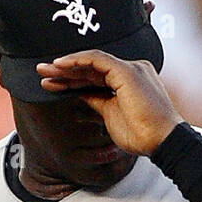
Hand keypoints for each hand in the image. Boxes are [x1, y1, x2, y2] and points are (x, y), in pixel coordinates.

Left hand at [35, 51, 181, 155]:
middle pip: (91, 68)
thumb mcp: (110, 115)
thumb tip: (80, 94)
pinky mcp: (127, 71)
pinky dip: (78, 61)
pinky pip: (97, 60)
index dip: (71, 79)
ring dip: (66, 66)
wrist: (161, 142)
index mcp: (128, 80)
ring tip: (44, 70)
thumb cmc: (141, 134)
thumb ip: (97, 101)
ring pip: (91, 62)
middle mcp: (130, 70)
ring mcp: (130, 68)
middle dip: (64, 71)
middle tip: (41, 72)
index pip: (95, 75)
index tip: (51, 84)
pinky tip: (61, 65)